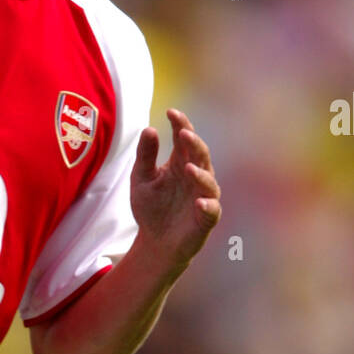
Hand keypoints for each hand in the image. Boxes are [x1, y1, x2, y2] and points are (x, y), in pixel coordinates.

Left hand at [130, 108, 221, 272]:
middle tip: (183, 133)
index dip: (180, 124)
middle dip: (194, 143)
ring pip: (208, 182)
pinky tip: (199, 203)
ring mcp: (203, 196)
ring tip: (187, 168)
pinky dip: (207, 206)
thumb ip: (145, 156)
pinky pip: (211, 211)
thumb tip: (149, 128)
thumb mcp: (142, 179)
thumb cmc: (151, 207)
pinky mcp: (206, 219)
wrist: (155, 242)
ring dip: (200, 174)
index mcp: (181, 162)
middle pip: (200, 155)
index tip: (170, 111)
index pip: (184, 139)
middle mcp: (196, 176)